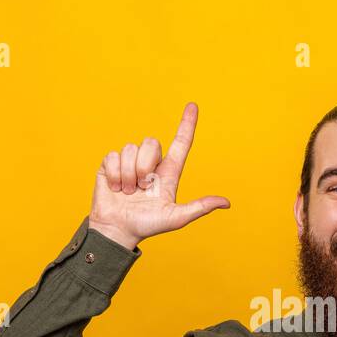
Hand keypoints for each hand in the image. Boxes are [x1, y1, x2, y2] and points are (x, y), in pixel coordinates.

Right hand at [88, 102, 230, 250]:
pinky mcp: (111, 164)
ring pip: (131, 149)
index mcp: (168, 172)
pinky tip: (115, 188)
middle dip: (144, 166)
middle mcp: (151, 163)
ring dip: (128, 175)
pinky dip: (115, 175)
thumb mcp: (176, 218)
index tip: (193, 106)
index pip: (181, 143)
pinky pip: (113, 155)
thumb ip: (199, 208)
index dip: (187, 124)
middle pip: (151, 143)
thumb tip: (226, 203)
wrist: (117, 230)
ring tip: (128, 191)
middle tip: (141, 188)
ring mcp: (130, 162)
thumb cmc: (147, 225)